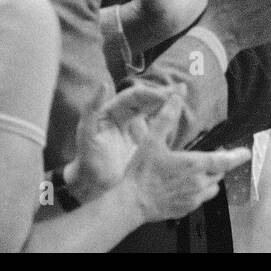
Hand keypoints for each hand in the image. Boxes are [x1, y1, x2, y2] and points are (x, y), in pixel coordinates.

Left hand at [66, 84, 178, 202]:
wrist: (94, 187)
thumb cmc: (87, 161)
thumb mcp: (87, 135)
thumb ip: (91, 108)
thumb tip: (103, 83)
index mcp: (110, 110)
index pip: (134, 96)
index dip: (150, 94)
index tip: (166, 96)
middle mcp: (122, 115)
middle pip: (146, 99)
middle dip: (163, 93)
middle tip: (182, 88)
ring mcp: (134, 127)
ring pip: (153, 109)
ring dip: (168, 100)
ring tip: (183, 93)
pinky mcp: (142, 140)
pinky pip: (156, 124)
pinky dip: (168, 116)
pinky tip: (179, 112)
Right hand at [116, 94, 250, 223]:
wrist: (130, 203)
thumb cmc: (141, 172)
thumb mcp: (151, 140)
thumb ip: (167, 116)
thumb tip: (178, 95)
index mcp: (194, 165)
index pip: (225, 160)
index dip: (238, 156)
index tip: (246, 153)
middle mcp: (198, 183)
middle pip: (219, 172)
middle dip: (218, 164)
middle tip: (210, 157)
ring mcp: (193, 199)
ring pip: (212, 188)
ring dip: (210, 179)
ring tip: (198, 172)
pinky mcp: (186, 210)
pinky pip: (200, 200)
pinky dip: (198, 192)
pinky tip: (184, 187)